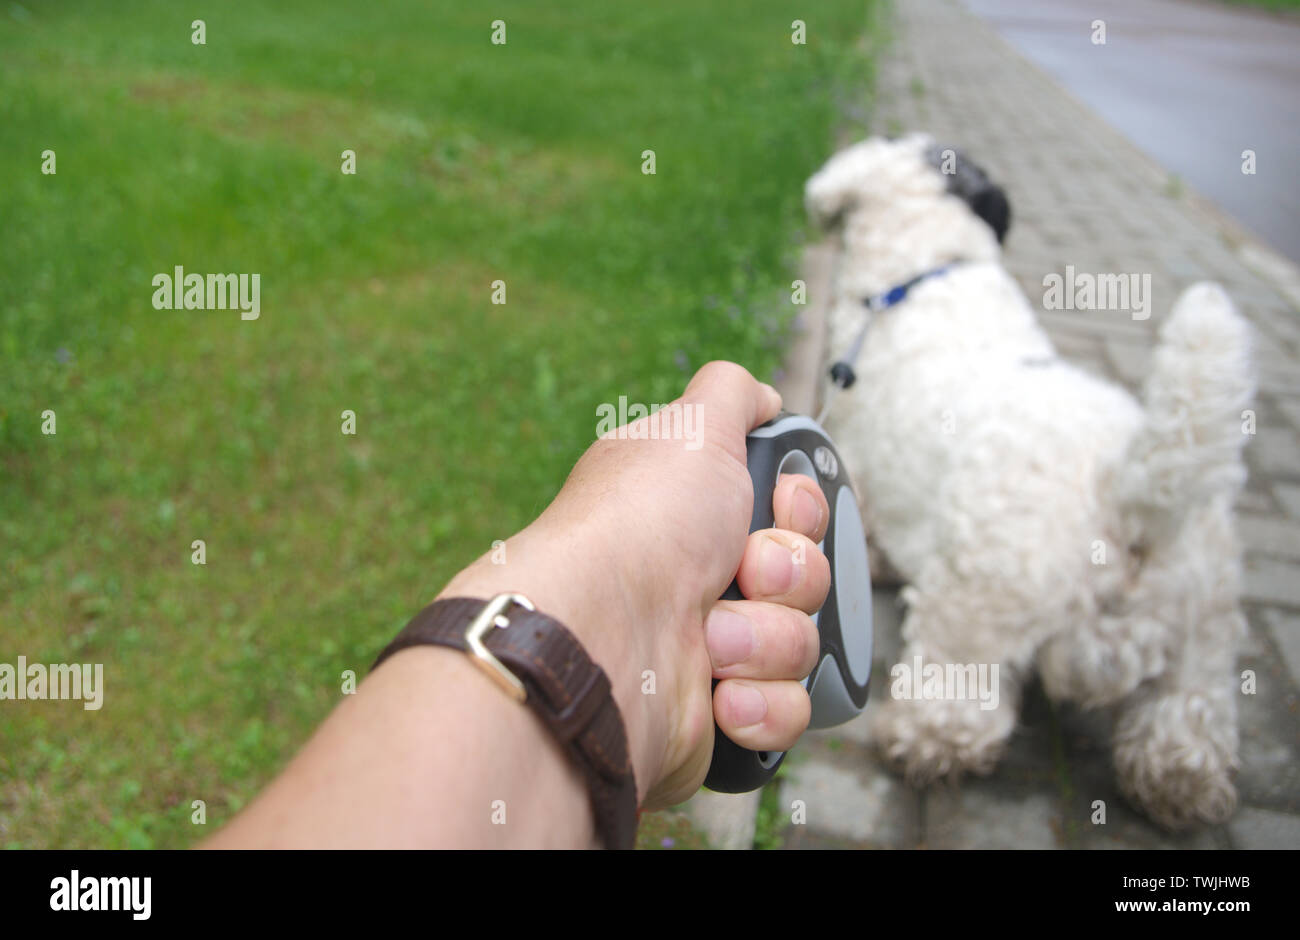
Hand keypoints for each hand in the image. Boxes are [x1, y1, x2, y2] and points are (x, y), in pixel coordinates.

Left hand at [442, 361, 830, 807]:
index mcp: (696, 517)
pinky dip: (761, 702)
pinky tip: (719, 693)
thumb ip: (730, 396)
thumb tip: (760, 397)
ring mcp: (710, 652)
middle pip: (807, 576)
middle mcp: (701, 580)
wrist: (601, 641)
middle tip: (743, 572)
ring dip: (764, 637)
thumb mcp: (691, 428)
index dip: (800, 512)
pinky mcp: (717, 716)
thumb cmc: (640, 528)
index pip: (794, 514)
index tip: (777, 508)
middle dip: (787, 573)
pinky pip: (789, 710)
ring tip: (709, 639)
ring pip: (804, 644)